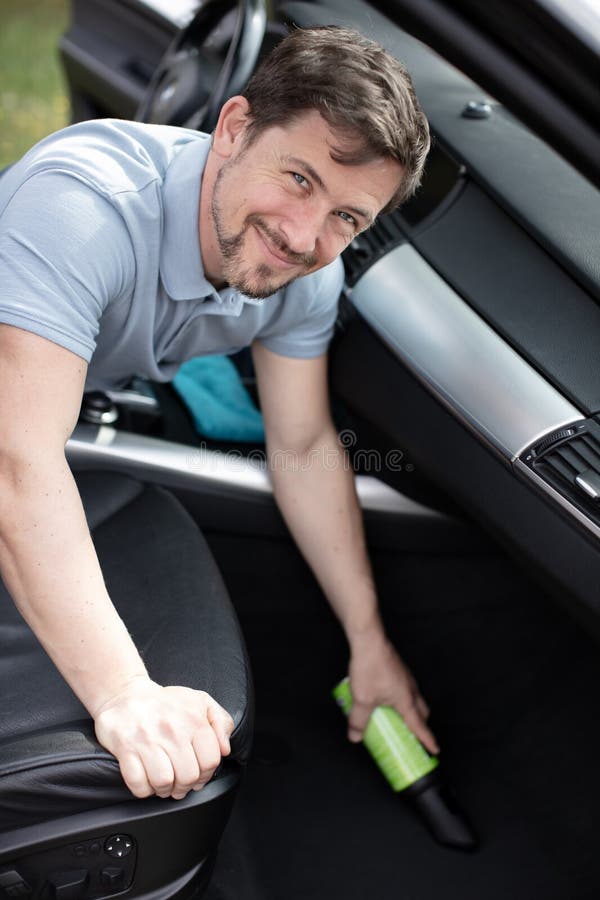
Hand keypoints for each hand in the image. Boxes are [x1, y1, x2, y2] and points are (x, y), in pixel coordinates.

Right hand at [94, 677, 233, 799]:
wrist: (126, 694)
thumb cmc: (167, 703)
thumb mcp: (201, 702)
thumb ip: (221, 722)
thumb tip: (225, 750)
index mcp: (193, 719)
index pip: (210, 761)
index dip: (206, 775)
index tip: (198, 776)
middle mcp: (172, 729)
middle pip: (188, 776)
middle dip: (185, 786)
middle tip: (179, 783)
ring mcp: (147, 739)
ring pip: (164, 782)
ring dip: (164, 789)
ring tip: (164, 782)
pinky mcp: (125, 748)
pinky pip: (138, 784)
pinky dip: (144, 789)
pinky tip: (146, 779)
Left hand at [347, 635, 439, 754]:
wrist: (369, 641)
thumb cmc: (370, 668)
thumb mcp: (361, 700)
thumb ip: (359, 721)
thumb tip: (356, 736)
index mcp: (406, 700)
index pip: (419, 726)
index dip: (427, 739)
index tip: (434, 749)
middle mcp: (410, 689)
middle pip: (421, 711)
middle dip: (420, 724)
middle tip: (412, 735)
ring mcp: (405, 677)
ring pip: (414, 698)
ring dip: (409, 710)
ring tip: (394, 717)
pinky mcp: (398, 669)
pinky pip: (404, 688)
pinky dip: (399, 697)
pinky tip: (383, 697)